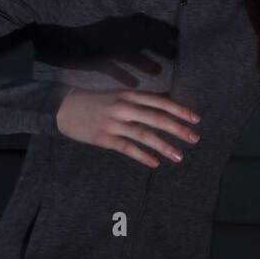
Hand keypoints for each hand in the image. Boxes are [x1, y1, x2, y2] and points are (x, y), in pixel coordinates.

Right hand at [55, 88, 200, 168]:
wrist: (63, 107)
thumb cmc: (96, 101)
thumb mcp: (119, 94)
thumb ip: (140, 101)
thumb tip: (166, 105)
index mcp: (130, 95)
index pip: (160, 102)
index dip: (180, 110)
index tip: (196, 119)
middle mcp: (124, 107)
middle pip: (157, 118)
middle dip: (178, 129)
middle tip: (195, 138)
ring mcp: (114, 123)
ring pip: (144, 135)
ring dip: (164, 146)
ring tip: (179, 156)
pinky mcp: (104, 138)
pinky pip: (127, 148)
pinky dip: (143, 156)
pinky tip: (155, 163)